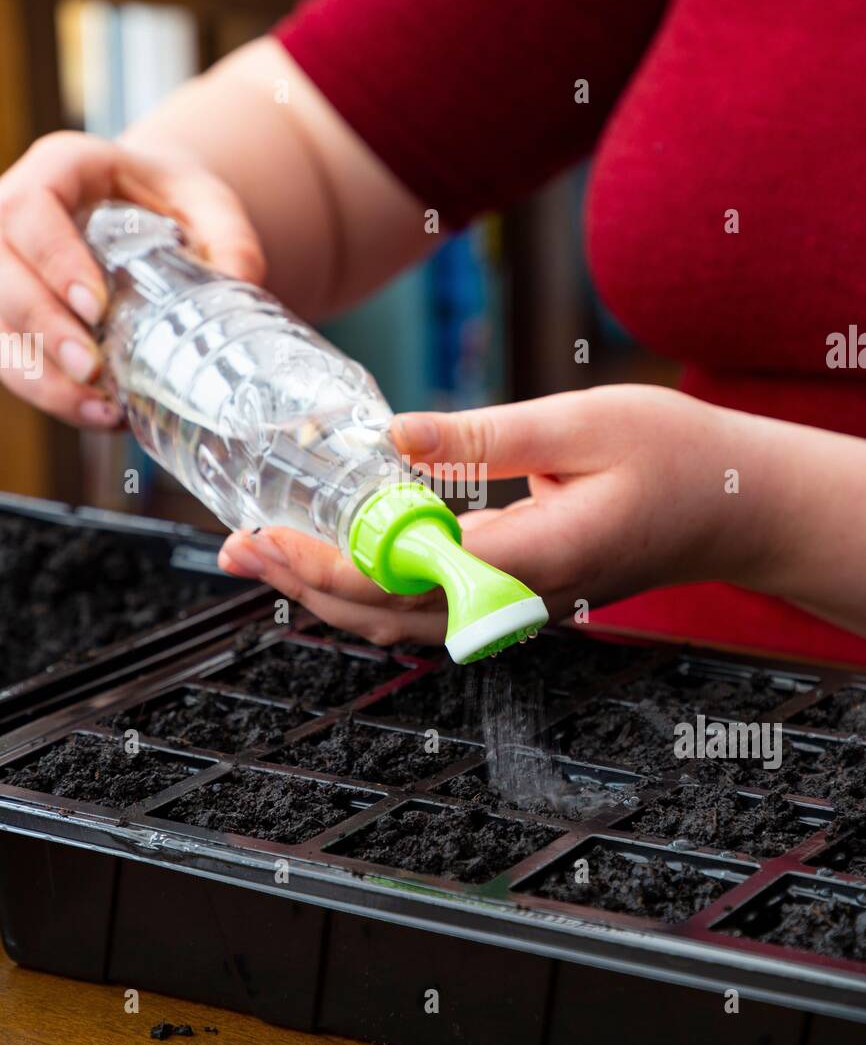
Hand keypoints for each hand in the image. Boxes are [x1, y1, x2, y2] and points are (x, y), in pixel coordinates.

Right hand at [0, 131, 264, 426]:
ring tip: (98, 410)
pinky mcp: (9, 312)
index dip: (55, 260)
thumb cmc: (171, 199)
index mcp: (59, 170)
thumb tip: (242, 283)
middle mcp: (13, 212)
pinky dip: (48, 391)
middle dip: (41, 325)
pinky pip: (9, 355)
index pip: (33, 211)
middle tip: (91, 369)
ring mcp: (4, 265)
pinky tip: (94, 414)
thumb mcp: (208, 202)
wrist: (145, 207)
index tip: (95, 306)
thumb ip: (230, 237)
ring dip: (39, 373)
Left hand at [217, 384, 767, 646]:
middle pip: (387, 617)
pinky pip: (431, 609)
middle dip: (304, 584)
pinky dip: (373, 588)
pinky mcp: (519, 595)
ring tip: (266, 556)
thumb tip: (390, 438)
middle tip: (237, 547)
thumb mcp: (582, 421)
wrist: (739, 508)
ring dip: (329, 592)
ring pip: (404, 623)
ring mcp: (518, 607)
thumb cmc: (679, 459)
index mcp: (534, 558)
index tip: (268, 533)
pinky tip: (339, 559)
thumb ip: (481, 436)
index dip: (325, 561)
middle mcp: (518, 599)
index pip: (405, 577)